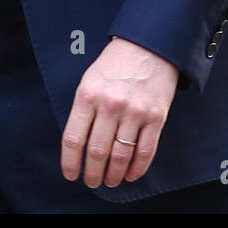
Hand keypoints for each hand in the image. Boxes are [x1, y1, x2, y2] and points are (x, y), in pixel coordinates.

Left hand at [60, 36, 178, 188]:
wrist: (148, 45)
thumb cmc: (115, 63)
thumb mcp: (89, 79)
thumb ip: (84, 109)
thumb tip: (78, 143)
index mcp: (88, 95)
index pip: (73, 138)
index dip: (70, 162)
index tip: (71, 175)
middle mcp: (110, 105)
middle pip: (96, 152)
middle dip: (92, 173)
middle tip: (92, 182)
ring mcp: (134, 112)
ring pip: (120, 156)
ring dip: (113, 175)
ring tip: (110, 181)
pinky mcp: (156, 117)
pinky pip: (145, 152)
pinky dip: (137, 169)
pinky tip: (130, 175)